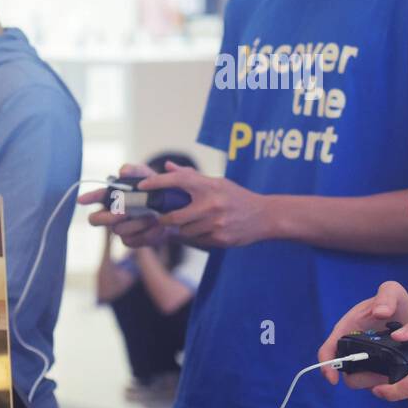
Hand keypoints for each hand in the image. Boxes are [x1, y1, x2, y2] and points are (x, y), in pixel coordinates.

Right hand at [79, 163, 168, 248]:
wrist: (175, 211)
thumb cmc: (156, 190)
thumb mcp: (149, 177)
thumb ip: (136, 171)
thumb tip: (123, 170)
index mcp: (112, 197)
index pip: (96, 197)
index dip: (88, 198)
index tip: (82, 200)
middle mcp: (112, 213)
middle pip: (96, 220)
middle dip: (109, 217)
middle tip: (124, 212)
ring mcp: (121, 228)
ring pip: (119, 230)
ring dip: (137, 223)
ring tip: (153, 216)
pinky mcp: (132, 241)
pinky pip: (134, 240)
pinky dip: (148, 233)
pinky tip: (158, 226)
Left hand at [146, 162, 270, 247]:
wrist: (264, 216)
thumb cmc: (237, 197)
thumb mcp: (218, 182)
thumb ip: (191, 176)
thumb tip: (168, 166)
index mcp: (209, 186)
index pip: (176, 181)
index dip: (156, 183)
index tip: (142, 186)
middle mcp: (211, 204)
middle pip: (174, 217)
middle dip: (164, 219)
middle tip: (163, 218)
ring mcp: (216, 223)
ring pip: (185, 232)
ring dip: (183, 229)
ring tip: (191, 224)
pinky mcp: (220, 239)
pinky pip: (197, 240)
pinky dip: (196, 237)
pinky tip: (205, 231)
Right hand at [319, 281, 407, 387]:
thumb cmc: (397, 302)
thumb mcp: (392, 292)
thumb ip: (386, 296)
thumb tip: (380, 312)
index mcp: (347, 329)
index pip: (328, 350)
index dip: (326, 365)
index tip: (333, 379)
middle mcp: (353, 348)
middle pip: (345, 372)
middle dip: (359, 377)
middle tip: (380, 373)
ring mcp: (366, 362)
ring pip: (362, 382)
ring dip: (374, 381)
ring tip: (393, 373)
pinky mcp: (379, 371)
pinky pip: (377, 384)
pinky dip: (386, 383)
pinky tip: (399, 375)